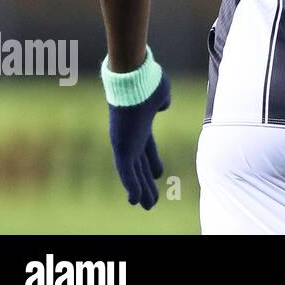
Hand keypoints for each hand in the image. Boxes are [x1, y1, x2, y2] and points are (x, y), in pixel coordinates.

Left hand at [102, 51, 170, 209]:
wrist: (134, 78)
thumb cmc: (148, 82)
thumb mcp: (161, 93)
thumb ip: (162, 101)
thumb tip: (162, 105)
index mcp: (141, 126)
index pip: (147, 150)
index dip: (153, 163)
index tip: (158, 175)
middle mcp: (132, 138)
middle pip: (140, 166)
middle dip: (146, 183)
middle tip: (150, 199)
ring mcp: (126, 143)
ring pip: (133, 173)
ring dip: (141, 191)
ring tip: (147, 206)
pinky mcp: (122, 147)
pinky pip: (126, 172)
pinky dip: (131, 186)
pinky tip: (135, 200)